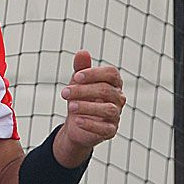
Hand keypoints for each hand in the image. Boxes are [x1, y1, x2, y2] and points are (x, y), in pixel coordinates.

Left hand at [56, 50, 125, 165]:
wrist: (76, 124)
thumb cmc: (80, 98)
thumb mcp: (78, 82)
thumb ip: (81, 67)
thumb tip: (82, 52)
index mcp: (114, 83)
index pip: (111, 73)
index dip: (94, 73)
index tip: (76, 76)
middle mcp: (119, 98)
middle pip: (106, 91)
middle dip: (83, 90)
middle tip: (64, 92)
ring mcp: (116, 115)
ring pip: (108, 109)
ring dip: (87, 107)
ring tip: (70, 106)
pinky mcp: (111, 131)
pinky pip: (105, 128)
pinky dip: (90, 124)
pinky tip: (76, 120)